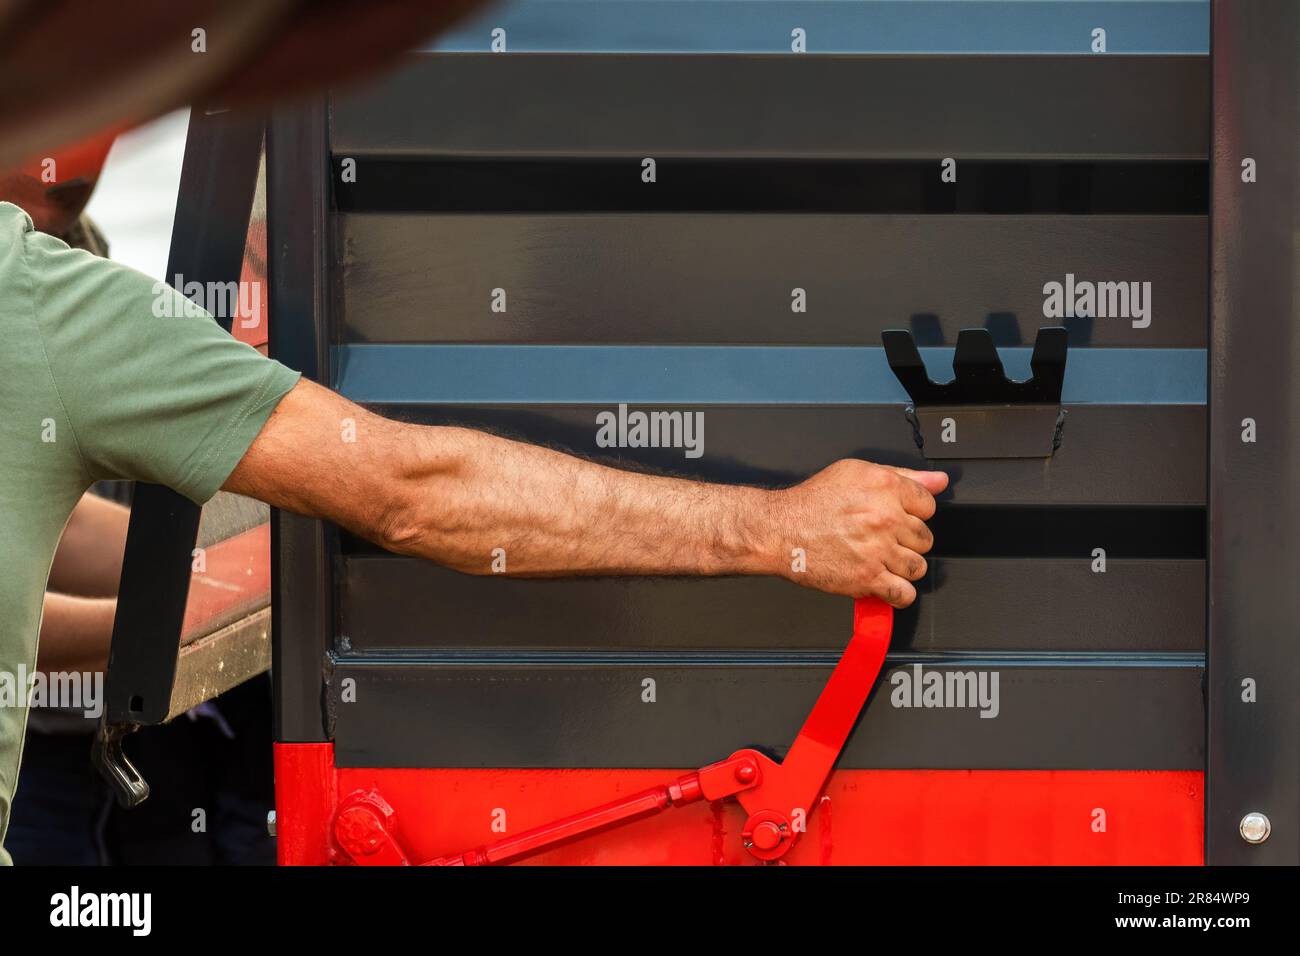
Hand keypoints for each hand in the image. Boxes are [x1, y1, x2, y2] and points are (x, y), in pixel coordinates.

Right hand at [771, 459, 947, 606]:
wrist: (779, 529)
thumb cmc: (812, 502)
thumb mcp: (856, 473)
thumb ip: (903, 476)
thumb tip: (939, 481)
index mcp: (885, 487)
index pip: (928, 506)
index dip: (913, 514)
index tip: (898, 518)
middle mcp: (885, 518)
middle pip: (926, 538)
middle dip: (907, 540)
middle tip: (885, 539)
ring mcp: (878, 550)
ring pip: (918, 566)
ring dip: (903, 567)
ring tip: (883, 561)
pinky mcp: (867, 578)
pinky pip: (903, 593)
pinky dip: (898, 593)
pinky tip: (886, 584)